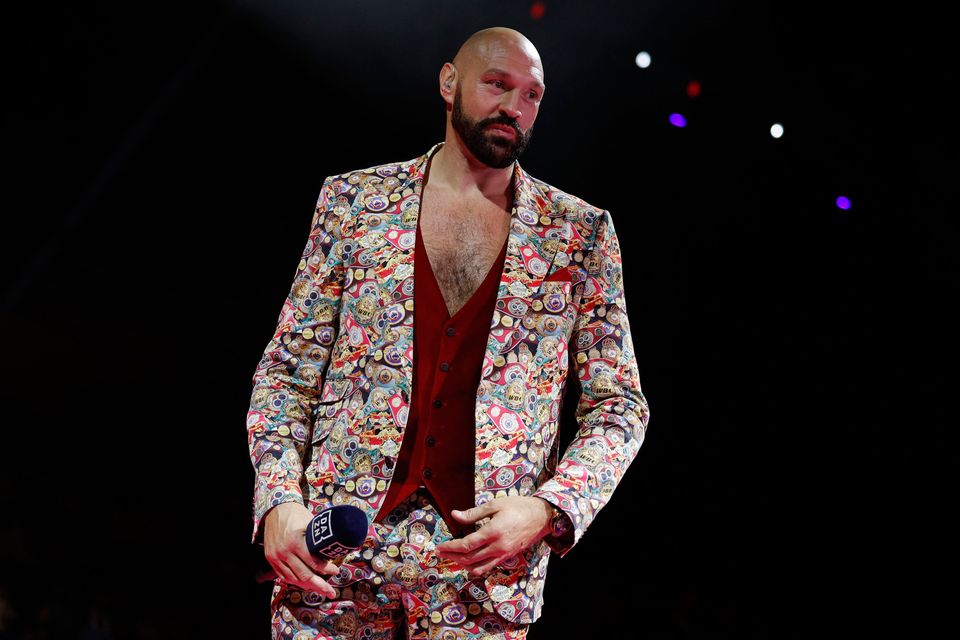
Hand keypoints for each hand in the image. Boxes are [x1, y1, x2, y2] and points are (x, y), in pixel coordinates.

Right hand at [263, 502, 339, 596]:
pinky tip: (304, 585)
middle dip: (319, 586)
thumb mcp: (310, 524)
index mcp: (296, 541)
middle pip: (304, 576)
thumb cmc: (296, 515)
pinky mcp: (270, 559)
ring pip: (293, 579)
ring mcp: (276, 556)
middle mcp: (284, 551)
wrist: (276, 509)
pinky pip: (283, 576)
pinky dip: (295, 582)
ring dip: (308, 587)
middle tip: (330, 591)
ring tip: (320, 590)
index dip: (326, 570)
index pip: (313, 563)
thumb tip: (334, 550)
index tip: (335, 571)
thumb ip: (318, 539)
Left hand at [435, 496, 552, 576]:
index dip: (451, 547)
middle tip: (440, 553)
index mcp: (493, 531)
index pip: (467, 544)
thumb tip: (455, 515)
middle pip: (469, 558)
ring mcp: (503, 554)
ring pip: (478, 567)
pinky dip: (475, 567)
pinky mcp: (507, 557)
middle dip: (452, 557)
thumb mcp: (495, 504)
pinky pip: (488, 567)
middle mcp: (498, 546)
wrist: (541, 517)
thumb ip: (474, 513)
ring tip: (451, 558)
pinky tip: (468, 561)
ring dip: (461, 564)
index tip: (439, 546)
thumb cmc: (518, 506)